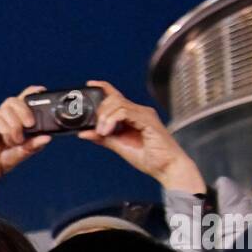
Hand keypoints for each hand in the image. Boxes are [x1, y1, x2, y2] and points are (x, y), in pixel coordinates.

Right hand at [0, 85, 52, 193]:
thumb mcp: (20, 154)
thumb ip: (32, 145)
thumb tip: (47, 137)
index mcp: (9, 120)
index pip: (19, 99)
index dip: (30, 92)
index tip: (41, 91)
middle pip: (12, 101)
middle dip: (25, 111)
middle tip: (30, 126)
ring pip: (5, 111)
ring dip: (15, 127)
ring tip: (16, 142)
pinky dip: (7, 131)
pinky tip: (8, 142)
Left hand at [77, 80, 205, 191]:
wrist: (167, 167)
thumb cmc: (150, 158)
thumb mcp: (120, 146)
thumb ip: (103, 138)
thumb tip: (84, 133)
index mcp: (134, 116)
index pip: (117, 96)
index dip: (104, 88)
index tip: (91, 84)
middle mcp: (140, 111)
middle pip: (114, 99)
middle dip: (100, 112)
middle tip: (97, 129)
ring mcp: (145, 114)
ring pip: (118, 104)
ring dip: (105, 118)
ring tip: (103, 133)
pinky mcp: (148, 120)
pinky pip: (124, 112)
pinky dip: (112, 121)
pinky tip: (109, 132)